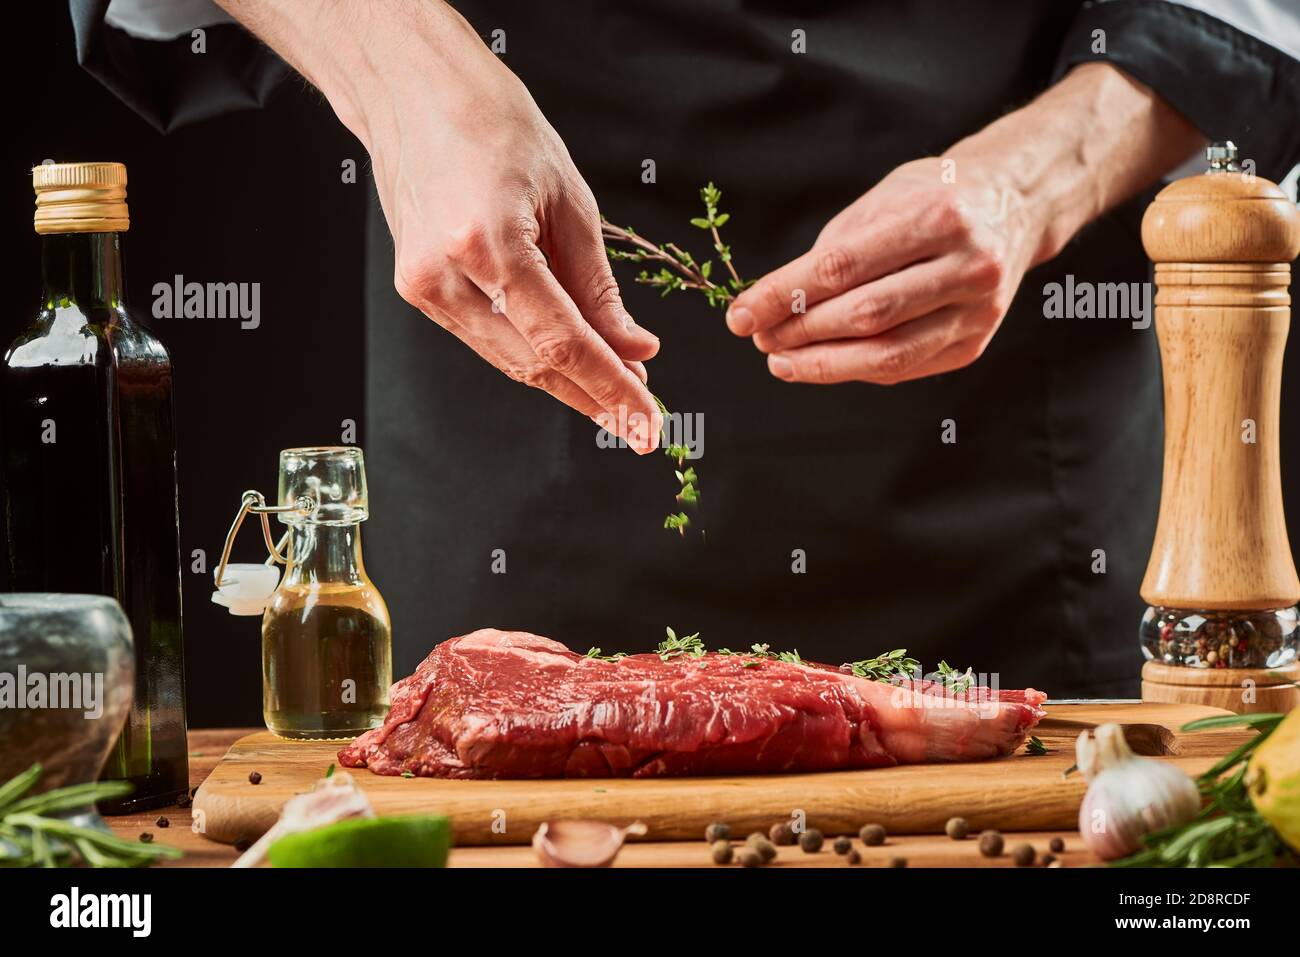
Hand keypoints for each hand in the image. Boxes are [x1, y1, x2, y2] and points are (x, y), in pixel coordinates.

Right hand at [216, 0, 661, 450]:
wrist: (416, 92)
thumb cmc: (493, 125)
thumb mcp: (569, 201)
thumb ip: (598, 288)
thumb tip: (634, 348)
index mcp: (488, 242)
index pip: (562, 341)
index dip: (610, 389)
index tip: (647, 423)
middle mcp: (446, 274)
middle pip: (533, 364)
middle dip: (593, 397)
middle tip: (640, 423)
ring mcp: (424, 286)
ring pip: (509, 360)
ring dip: (566, 383)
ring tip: (616, 397)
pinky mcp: (418, 289)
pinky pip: (487, 338)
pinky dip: (532, 354)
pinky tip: (570, 363)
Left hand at [726, 157, 1039, 384]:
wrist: (1017, 204)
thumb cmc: (936, 197)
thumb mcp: (883, 199)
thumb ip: (833, 251)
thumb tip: (773, 306)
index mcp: (938, 217)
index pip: (841, 267)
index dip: (783, 295)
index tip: (741, 314)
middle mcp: (967, 265)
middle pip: (865, 315)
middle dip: (800, 332)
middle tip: (759, 337)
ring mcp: (977, 309)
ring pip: (887, 353)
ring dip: (823, 364)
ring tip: (781, 360)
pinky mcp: (975, 342)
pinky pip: (904, 366)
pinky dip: (856, 368)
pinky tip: (822, 364)